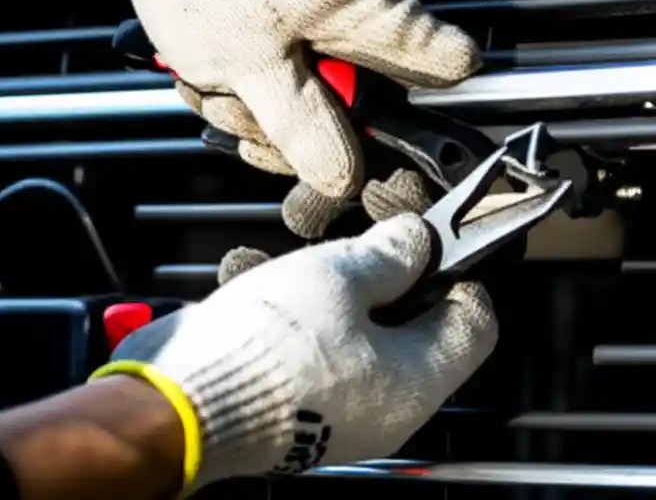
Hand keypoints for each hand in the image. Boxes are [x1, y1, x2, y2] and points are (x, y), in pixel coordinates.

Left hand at [64, 0, 478, 197]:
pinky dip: (247, 73)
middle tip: (247, 114)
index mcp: (371, 13)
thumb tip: (343, 175)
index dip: (414, 116)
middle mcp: (362, 2)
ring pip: (312, 82)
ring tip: (214, 80)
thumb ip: (303, 126)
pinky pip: (285, 58)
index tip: (363, 148)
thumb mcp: (249, 67)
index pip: (445, 66)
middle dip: (297, 122)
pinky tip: (212, 67)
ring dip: (258, 100)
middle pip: (359, 97)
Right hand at [106, 212, 496, 488]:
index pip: (477, 324)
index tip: (437, 244)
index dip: (462, 274)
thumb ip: (389, 254)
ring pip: (358, 338)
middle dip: (390, 278)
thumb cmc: (266, 350)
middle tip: (367, 244)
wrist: (178, 405)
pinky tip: (267, 288)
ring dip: (335, 293)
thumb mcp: (339, 275)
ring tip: (305, 264)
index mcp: (418, 380)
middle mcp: (388, 409)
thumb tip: (417, 239)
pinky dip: (297, 319)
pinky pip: (315, 356)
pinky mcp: (297, 412)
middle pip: (416, 330)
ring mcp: (341, 415)